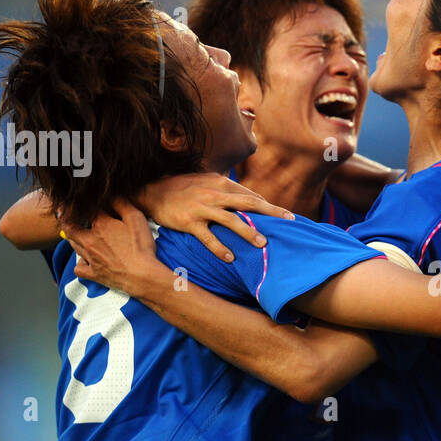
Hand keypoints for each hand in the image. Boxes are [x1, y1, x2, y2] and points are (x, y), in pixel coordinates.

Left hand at [62, 200, 168, 297]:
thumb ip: (122, 204)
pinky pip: (79, 267)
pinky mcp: (93, 274)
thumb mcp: (136, 219)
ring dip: (72, 237)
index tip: (82, 202)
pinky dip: (80, 262)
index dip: (83, 204)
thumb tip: (111, 194)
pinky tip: (86, 260)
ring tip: (75, 233)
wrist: (142, 276)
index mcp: (101, 225)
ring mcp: (90, 258)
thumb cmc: (141, 248)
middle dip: (67, 219)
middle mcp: (90, 240)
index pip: (86, 209)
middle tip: (65, 215)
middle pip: (70, 227)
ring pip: (73, 244)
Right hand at [136, 172, 293, 262]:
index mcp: (221, 182)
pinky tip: (231, 259)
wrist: (152, 190)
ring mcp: (202, 207)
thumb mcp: (207, 181)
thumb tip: (251, 199)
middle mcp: (214, 193)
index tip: (286, 216)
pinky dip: (220, 248)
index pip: (250, 195)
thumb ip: (228, 188)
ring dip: (248, 233)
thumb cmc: (183, 187)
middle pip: (249, 203)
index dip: (269, 206)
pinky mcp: (189, 221)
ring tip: (263, 245)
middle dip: (271, 212)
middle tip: (289, 222)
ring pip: (231, 220)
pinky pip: (208, 237)